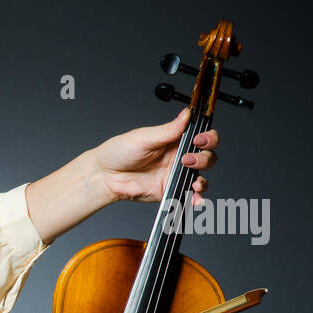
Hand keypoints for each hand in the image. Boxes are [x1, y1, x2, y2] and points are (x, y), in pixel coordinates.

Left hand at [93, 106, 218, 205]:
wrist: (104, 176)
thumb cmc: (119, 152)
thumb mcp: (144, 137)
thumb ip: (168, 129)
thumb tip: (187, 114)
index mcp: (175, 140)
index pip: (202, 136)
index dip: (208, 138)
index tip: (200, 140)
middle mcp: (179, 157)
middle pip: (207, 156)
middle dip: (204, 157)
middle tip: (186, 159)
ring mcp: (175, 175)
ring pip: (200, 177)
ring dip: (202, 178)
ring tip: (191, 178)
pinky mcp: (168, 191)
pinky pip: (187, 196)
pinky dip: (195, 198)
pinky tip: (195, 198)